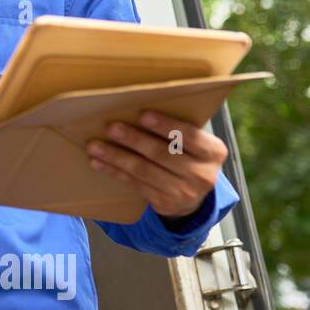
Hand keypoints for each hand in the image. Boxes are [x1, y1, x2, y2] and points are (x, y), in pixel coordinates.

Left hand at [85, 110, 227, 219]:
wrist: (192, 197)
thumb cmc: (187, 158)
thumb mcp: (194, 144)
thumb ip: (178, 130)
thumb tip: (136, 106)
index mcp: (213, 152)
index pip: (188, 135)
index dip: (165, 125)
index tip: (142, 115)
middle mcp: (203, 174)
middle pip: (162, 153)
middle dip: (134, 139)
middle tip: (111, 128)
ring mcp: (184, 192)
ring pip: (144, 171)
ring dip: (116, 157)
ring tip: (95, 146)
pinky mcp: (165, 204)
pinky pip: (135, 184)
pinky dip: (114, 172)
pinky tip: (99, 162)